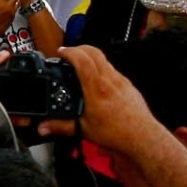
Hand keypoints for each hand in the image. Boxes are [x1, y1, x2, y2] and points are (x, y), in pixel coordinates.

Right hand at [41, 45, 161, 155]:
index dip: (69, 52)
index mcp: (97, 89)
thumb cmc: (119, 134)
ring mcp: (121, 81)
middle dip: (78, 48)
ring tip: (80, 67)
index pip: (82, 59)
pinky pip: (112, 70)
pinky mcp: (128, 85)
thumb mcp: (84, 130)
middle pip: (94, 51)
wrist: (143, 138)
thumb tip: (43, 127)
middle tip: (68, 54)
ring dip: (90, 57)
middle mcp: (110, 80)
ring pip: (104, 59)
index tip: (60, 52)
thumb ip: (60, 126)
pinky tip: (96, 82)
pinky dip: (101, 68)